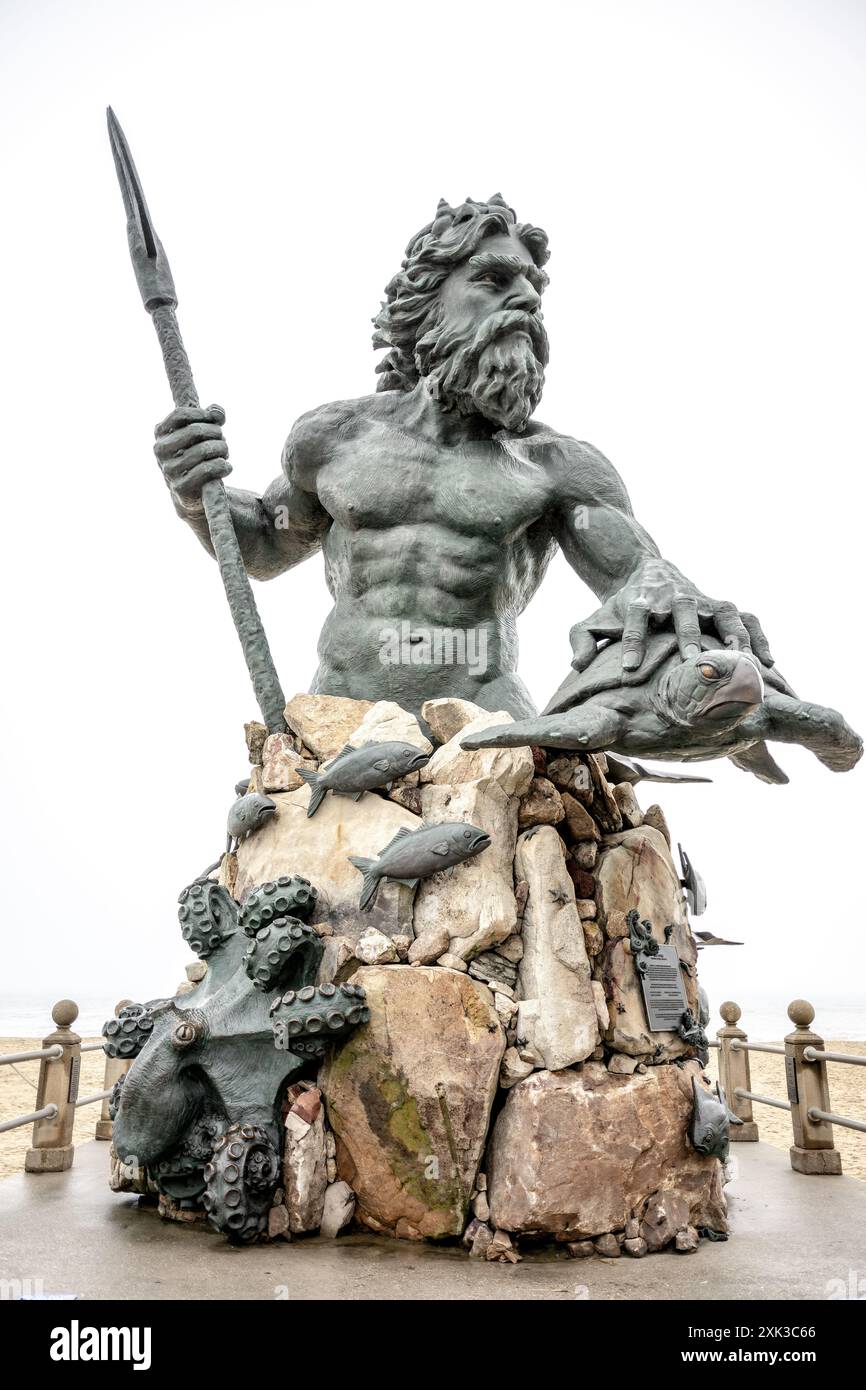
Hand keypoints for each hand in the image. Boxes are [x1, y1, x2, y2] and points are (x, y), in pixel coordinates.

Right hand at [154, 404, 230, 512]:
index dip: (202, 414)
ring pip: (204, 450)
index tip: (216, 419)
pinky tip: (227, 467)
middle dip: (216, 432)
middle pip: (194, 430)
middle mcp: (160, 450)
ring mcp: (169, 469)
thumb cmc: (198, 455)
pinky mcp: (180, 487)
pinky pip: (207, 470)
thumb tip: (216, 411)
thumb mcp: (202, 434)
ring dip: (222, 449)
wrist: (193, 491)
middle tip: (223, 439)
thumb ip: (210, 417)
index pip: (180, 414)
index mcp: (161, 433)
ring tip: (225, 453)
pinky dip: (222, 466)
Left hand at [569, 558, 773, 675]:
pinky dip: (758, 635)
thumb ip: (581, 640)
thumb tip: (577, 665)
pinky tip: (768, 661)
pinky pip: (746, 617)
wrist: (644, 573)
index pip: (634, 620)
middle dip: (688, 635)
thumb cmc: (619, 608)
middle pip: (682, 612)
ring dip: (733, 635)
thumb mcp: (594, 621)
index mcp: (640, 602)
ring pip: (723, 612)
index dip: (631, 642)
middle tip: (693, 662)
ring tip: (744, 661)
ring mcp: (701, 599)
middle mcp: (674, 598)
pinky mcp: (720, 604)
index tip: (629, 669)